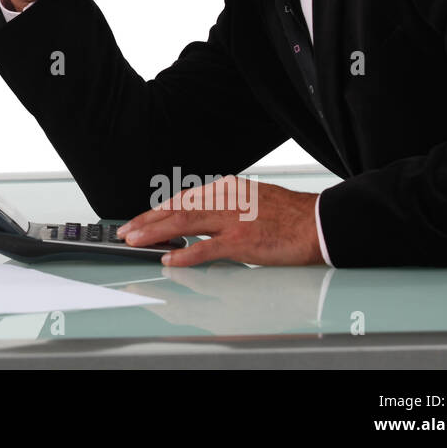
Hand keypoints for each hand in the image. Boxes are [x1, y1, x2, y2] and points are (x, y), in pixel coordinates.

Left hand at [117, 177, 324, 266]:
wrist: (320, 222)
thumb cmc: (290, 215)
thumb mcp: (251, 200)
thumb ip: (225, 208)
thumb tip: (199, 221)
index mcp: (228, 189)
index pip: (183, 198)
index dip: (157, 210)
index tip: (140, 219)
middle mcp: (226, 199)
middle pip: (176, 208)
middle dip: (147, 220)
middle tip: (125, 231)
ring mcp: (233, 219)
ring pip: (184, 222)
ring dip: (155, 233)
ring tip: (135, 242)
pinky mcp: (243, 240)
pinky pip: (206, 248)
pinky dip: (184, 253)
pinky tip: (169, 258)